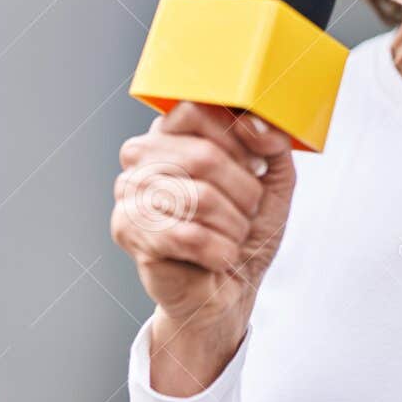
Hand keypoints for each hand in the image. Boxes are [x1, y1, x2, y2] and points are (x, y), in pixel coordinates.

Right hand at [111, 102, 295, 394]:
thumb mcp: (273, 183)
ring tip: (231, 237)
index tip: (258, 160)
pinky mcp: (128, 231)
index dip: (236, 135)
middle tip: (246, 213)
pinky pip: (190, 236)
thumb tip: (261, 128)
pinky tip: (219, 257)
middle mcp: (142, 156)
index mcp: (172, 134)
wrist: (227, 291)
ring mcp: (130, 192)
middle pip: (204, 156)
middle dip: (244, 192)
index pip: (196, 110)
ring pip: (201, 198)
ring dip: (234, 227)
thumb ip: (272, 146)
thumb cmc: (243, 232)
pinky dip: (220, 252)